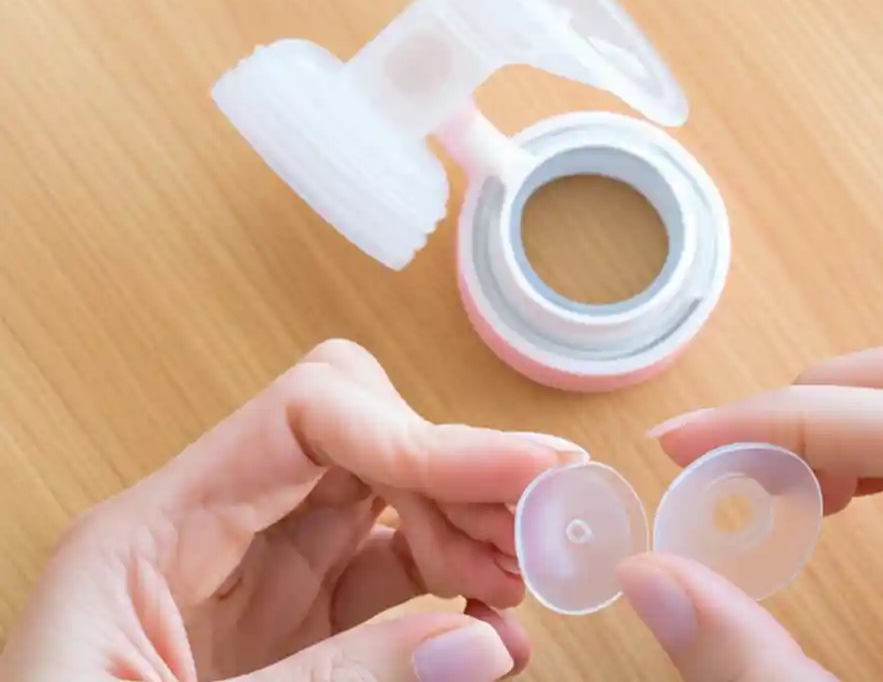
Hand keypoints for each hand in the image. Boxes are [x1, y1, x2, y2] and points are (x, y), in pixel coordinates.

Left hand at [0, 339, 586, 681]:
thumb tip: (477, 639)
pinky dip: (453, 590)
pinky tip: (489, 627)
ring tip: (524, 581)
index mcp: (148, 536)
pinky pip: (391, 577)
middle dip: (462, 474)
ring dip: (469, 528)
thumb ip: (337, 680)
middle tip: (544, 523)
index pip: (306, 417)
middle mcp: (210, 538)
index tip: (520, 470)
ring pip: (389, 502)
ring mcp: (256, 582)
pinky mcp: (295, 631)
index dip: (421, 431)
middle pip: (361, 442)